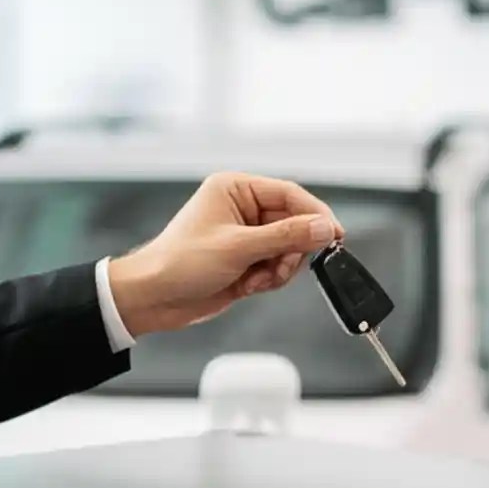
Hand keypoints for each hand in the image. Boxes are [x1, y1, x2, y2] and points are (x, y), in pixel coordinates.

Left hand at [108, 172, 344, 334]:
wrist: (154, 298)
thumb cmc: (180, 264)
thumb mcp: (237, 248)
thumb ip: (286, 236)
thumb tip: (324, 228)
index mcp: (236, 189)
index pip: (290, 194)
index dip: (315, 214)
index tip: (334, 234)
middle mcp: (243, 208)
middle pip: (295, 223)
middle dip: (291, 250)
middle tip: (281, 267)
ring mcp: (247, 235)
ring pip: (290, 248)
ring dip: (280, 268)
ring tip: (258, 279)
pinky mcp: (248, 259)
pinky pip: (279, 266)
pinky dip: (271, 279)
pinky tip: (249, 286)